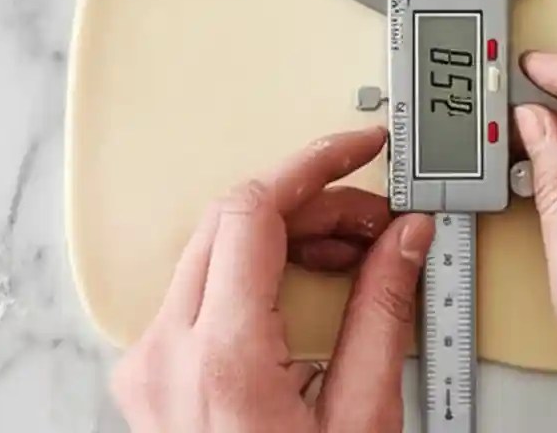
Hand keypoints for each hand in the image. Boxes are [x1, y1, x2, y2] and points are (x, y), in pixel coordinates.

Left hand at [111, 127, 435, 432]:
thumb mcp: (362, 419)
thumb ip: (383, 313)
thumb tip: (405, 242)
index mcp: (221, 358)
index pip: (255, 211)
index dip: (315, 166)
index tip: (359, 151)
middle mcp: (166, 352)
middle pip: (232, 221)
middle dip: (311, 204)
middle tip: (376, 219)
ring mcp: (151, 365)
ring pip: (214, 249)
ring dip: (285, 235)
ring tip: (356, 255)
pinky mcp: (154, 376)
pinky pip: (202, 289)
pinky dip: (258, 271)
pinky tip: (311, 286)